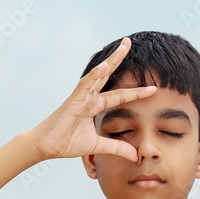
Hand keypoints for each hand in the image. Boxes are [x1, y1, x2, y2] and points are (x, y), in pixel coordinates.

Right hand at [30, 36, 155, 161]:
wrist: (47, 146)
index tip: (153, 89)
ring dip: (112, 60)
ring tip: (124, 47)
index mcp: (94, 106)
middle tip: (129, 42)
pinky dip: (95, 75)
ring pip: (99, 74)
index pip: (120, 96)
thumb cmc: (67, 143)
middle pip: (108, 75)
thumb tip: (136, 155)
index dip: (136, 92)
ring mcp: (81, 97)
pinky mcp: (72, 100)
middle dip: (119, 59)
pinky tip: (105, 65)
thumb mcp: (98, 147)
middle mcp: (89, 97)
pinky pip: (85, 84)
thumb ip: (117, 148)